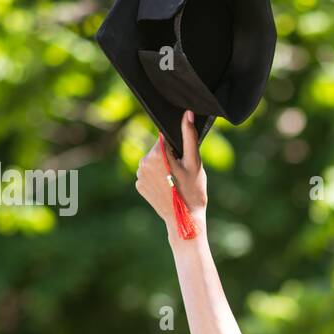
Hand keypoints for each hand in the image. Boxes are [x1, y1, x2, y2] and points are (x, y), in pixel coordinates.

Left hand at [136, 109, 207, 236]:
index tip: (184, 158)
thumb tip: (188, 113)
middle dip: (170, 156)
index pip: (164, 138)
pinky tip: (168, 188)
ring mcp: (139, 175)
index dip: (177, 145)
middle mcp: (143, 163)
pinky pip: (149, 174)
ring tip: (176, 181)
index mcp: (156, 154)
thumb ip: (189, 135)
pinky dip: (158, 178)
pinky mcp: (139, 186)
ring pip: (153, 162)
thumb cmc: (194, 191)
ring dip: (163, 167)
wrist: (185, 220)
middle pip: (158, 149)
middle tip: (183, 172)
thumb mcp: (194, 162)